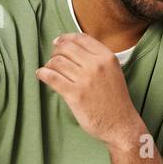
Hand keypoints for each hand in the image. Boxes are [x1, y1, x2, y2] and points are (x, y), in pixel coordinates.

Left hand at [36, 33, 145, 148]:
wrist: (121, 125)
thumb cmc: (116, 101)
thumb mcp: (114, 73)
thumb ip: (98, 60)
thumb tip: (72, 48)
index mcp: (107, 58)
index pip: (80, 39)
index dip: (66, 38)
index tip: (58, 42)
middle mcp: (97, 66)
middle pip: (66, 48)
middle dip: (56, 52)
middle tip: (53, 60)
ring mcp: (85, 80)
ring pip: (57, 62)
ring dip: (49, 65)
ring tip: (49, 70)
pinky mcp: (75, 95)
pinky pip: (52, 77)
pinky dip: (43, 74)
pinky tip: (41, 75)